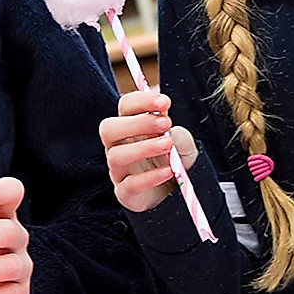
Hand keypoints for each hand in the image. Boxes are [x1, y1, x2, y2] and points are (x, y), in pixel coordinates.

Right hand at [99, 89, 197, 212]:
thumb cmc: (175, 160)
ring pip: (116, 156)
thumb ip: (179, 134)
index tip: (164, 102)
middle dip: (137, 123)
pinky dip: (150, 177)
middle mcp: (119, 146)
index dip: (141, 101)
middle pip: (109, 129)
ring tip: (168, 145)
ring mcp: (119, 170)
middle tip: (166, 123)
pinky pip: (130, 184)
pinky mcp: (125, 192)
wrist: (177, 193)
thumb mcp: (183, 144)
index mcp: (130, 127)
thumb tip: (170, 130)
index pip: (125, 106)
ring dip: (143, 148)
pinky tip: (169, 170)